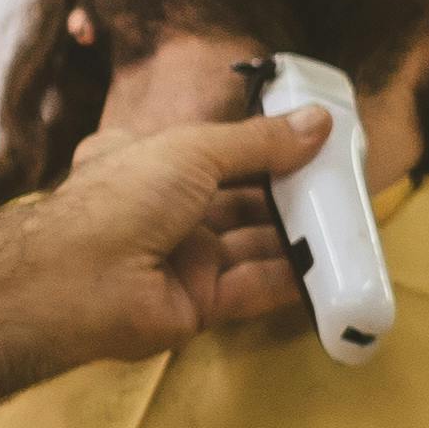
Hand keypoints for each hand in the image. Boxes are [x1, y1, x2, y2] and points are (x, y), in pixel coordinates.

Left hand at [18, 107, 330, 363]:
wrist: (76, 280)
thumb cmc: (122, 197)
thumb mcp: (194, 149)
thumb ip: (258, 142)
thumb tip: (317, 121)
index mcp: (147, 162)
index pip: (213, 152)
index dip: (260, 149)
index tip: (312, 142)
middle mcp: (163, 211)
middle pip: (239, 200)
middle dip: (288, 193)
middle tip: (345, 183)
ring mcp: (179, 260)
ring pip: (252, 244)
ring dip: (298, 234)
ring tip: (352, 220)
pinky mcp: (195, 305)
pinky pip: (252, 287)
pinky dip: (291, 277)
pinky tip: (333, 266)